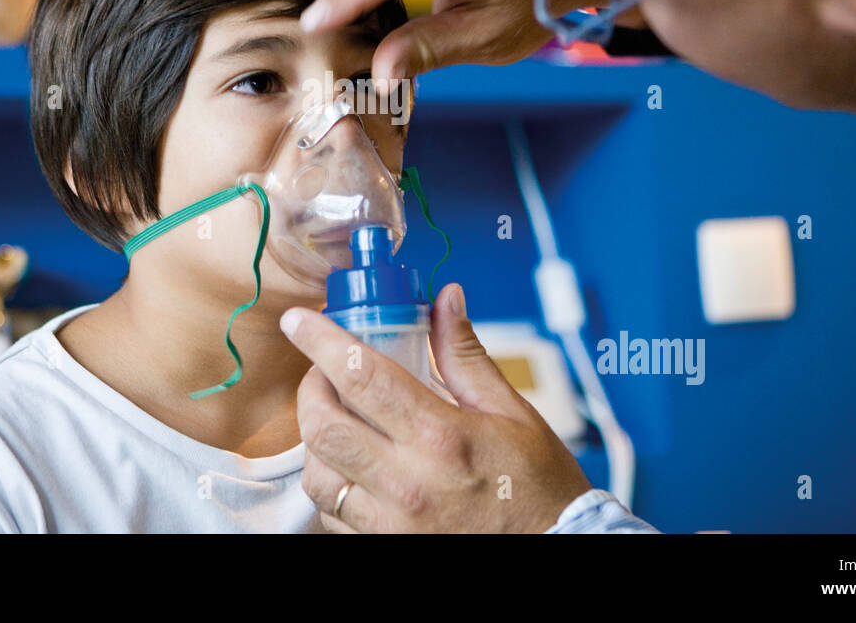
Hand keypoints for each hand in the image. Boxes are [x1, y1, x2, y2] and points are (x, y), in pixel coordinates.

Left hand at [282, 282, 592, 532]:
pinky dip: (331, 483)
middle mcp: (408, 482)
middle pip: (321, 425)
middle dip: (310, 387)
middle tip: (323, 370)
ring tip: (338, 418)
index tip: (299, 320)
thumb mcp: (513, 412)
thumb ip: (466, 355)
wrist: (557, 553)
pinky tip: (353, 465)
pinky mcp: (383, 549)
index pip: (360, 374)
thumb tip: (444, 301)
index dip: (320, 340)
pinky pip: (331, 514)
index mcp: (441, 436)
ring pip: (316, 474)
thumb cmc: (539, 487)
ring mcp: (391, 523)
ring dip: (317, 438)